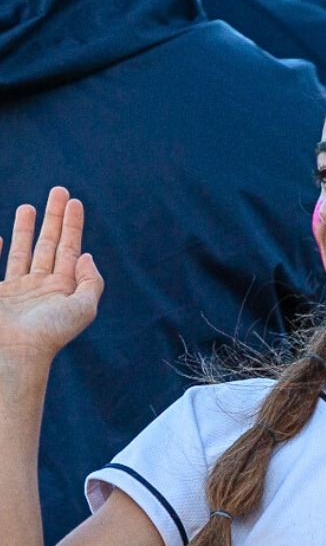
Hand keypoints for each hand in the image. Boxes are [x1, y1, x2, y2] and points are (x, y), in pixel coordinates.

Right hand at [0, 188, 102, 368]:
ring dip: (25, 228)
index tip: (74, 201)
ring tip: (28, 206)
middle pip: (49, 243)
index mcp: (62, 288)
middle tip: (58, 190)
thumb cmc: (48, 334)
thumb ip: (91, 281)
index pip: (69, 248)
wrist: (12, 355)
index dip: (72, 224)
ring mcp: (16, 289)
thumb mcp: (83, 309)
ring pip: (22, 251)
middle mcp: (40, 285)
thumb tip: (88, 256)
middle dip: (53, 217)